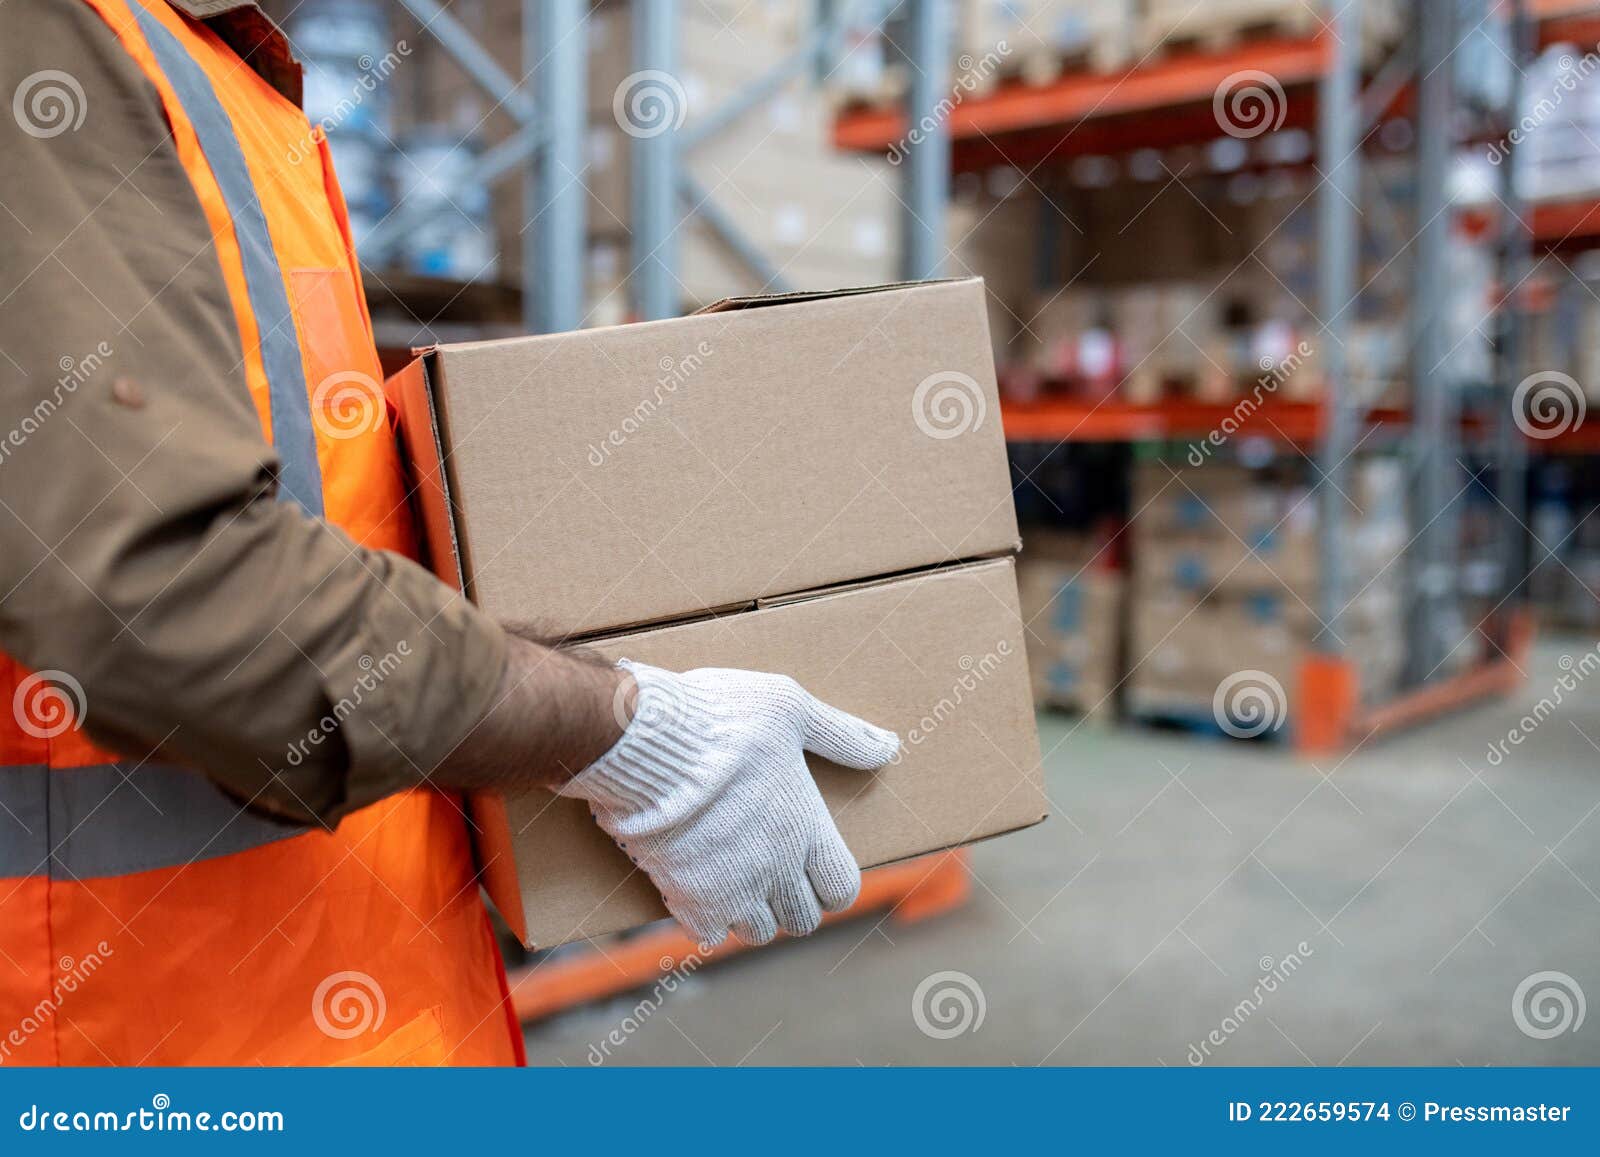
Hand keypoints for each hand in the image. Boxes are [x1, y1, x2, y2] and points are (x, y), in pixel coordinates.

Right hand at [558, 660, 900, 946]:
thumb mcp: (791, 708)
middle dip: (792, 899)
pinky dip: (706, 918)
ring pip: (756, 930)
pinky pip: (707, 932)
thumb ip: (840, 733)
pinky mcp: (687, 895)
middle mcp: (776, 866)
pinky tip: (698, 889)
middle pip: (801, 918)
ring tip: (737, 881)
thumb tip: (888, 747)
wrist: (649, 742)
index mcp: (807, 827)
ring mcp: (731, 887)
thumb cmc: (723, 718)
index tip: (813, 865)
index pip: (841, 888)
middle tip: (772, 871)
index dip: (830, 881)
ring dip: (751, 912)